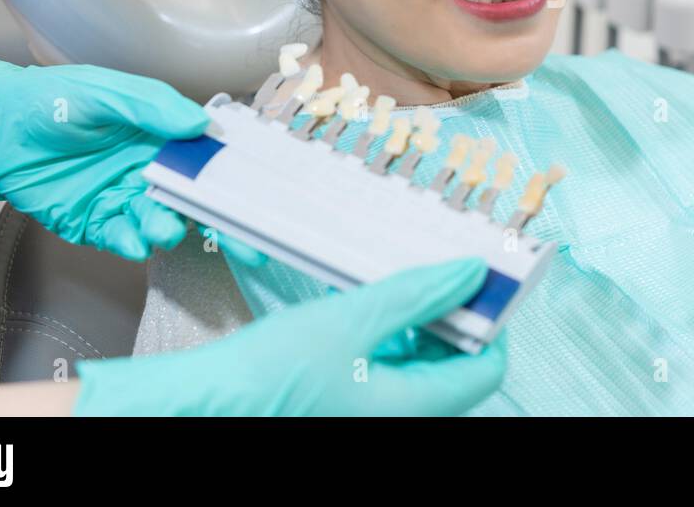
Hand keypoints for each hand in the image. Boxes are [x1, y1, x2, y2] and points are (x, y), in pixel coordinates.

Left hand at [0, 58, 262, 263]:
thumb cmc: (46, 99)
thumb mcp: (103, 93)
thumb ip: (151, 109)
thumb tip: (200, 125)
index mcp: (160, 135)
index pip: (206, 156)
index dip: (230, 173)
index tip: (252, 187)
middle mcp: (149, 169)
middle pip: (194, 197)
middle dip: (218, 219)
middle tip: (242, 237)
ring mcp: (123, 197)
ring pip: (161, 220)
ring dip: (169, 228)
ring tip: (166, 228)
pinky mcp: (95, 222)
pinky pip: (123, 237)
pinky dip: (133, 243)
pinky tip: (137, 241)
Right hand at [72, 258, 506, 415]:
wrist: (202, 406)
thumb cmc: (268, 373)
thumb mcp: (352, 319)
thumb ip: (417, 295)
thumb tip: (470, 274)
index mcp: (411, 410)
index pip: (486, 371)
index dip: (491, 323)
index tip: (484, 281)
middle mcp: (398, 422)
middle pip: (456, 371)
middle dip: (455, 319)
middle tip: (445, 270)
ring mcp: (369, 416)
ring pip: (420, 371)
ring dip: (423, 326)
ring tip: (404, 282)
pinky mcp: (345, 408)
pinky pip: (387, 375)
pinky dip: (390, 339)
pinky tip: (371, 307)